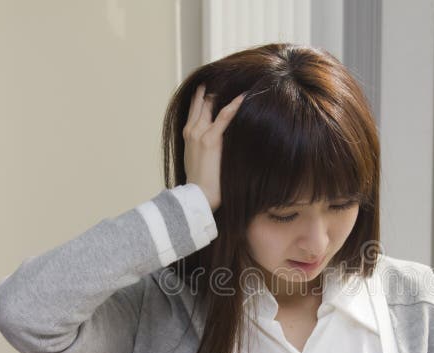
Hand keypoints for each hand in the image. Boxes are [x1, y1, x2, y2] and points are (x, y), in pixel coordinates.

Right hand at [182, 84, 245, 211]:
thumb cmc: (202, 184)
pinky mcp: (211, 140)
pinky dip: (236, 104)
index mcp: (188, 133)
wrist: (197, 196)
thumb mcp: (200, 160)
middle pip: (203, 100)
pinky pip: (225, 116)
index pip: (197, 106)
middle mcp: (191, 129)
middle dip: (216, 87)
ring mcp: (200, 133)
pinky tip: (245, 95)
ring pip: (212, 103)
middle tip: (232, 75)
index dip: (207, 93)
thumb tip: (220, 143)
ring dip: (226, 91)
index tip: (219, 83)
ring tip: (240, 79)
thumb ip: (207, 147)